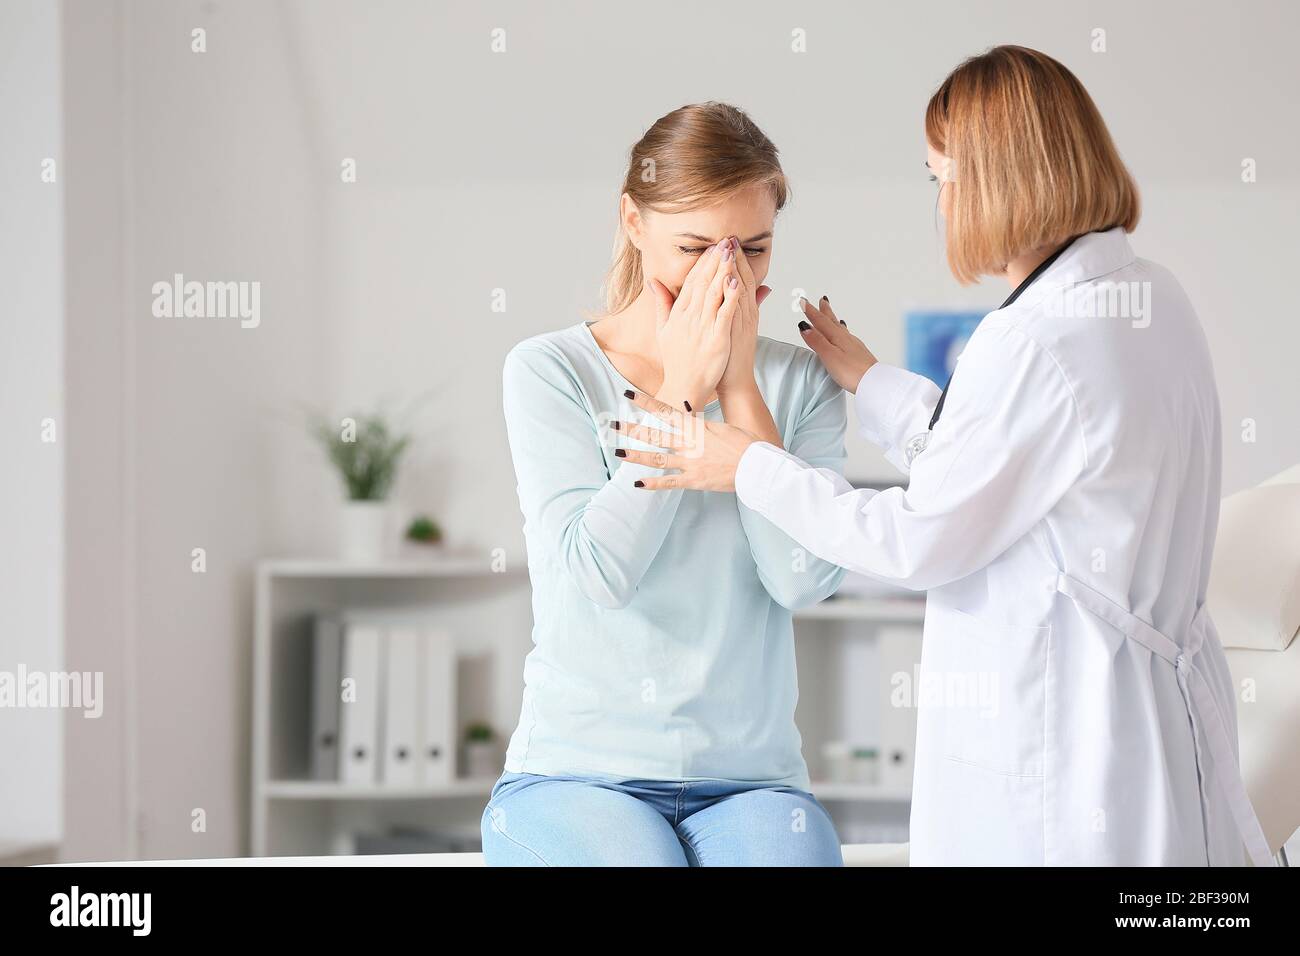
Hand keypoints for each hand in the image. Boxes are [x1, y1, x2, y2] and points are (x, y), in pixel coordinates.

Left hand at [613, 390, 757, 492]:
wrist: (756, 466)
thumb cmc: (745, 445)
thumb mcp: (722, 427)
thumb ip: (702, 421)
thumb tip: (689, 409)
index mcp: (696, 427)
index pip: (665, 411)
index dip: (645, 403)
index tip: (628, 395)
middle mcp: (689, 443)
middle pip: (655, 434)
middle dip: (632, 430)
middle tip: (612, 425)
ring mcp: (689, 462)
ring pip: (657, 458)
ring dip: (636, 456)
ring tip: (619, 453)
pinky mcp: (693, 480)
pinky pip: (669, 482)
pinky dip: (653, 484)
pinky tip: (637, 484)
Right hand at [647, 239, 741, 409]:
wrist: (684, 388)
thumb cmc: (677, 361)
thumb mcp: (663, 330)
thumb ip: (662, 304)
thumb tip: (654, 281)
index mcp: (678, 315)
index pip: (690, 282)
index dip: (702, 263)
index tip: (712, 247)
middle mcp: (689, 319)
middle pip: (702, 283)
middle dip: (714, 260)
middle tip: (724, 241)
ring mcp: (702, 329)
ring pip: (713, 294)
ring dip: (722, 271)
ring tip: (731, 252)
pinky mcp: (716, 340)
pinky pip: (724, 314)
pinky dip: (730, 297)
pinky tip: (736, 281)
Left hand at [717, 238, 771, 393]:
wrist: (736, 382)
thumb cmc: (730, 357)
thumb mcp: (736, 328)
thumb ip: (743, 308)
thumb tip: (753, 290)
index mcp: (743, 311)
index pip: (740, 279)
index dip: (735, 260)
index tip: (727, 242)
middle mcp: (746, 313)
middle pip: (742, 279)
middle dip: (736, 258)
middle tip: (730, 237)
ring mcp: (743, 322)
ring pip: (741, 290)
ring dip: (736, 269)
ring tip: (730, 249)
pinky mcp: (738, 332)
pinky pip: (737, 309)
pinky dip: (734, 293)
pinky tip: (730, 279)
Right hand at [797, 296, 877, 392]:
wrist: (874, 382)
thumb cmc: (852, 371)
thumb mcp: (829, 356)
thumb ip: (816, 341)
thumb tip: (805, 327)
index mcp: (837, 337)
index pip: (820, 321)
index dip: (810, 311)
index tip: (803, 302)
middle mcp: (846, 338)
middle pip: (832, 321)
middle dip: (825, 310)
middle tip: (822, 300)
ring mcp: (853, 345)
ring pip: (840, 328)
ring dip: (833, 319)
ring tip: (830, 314)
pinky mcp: (858, 354)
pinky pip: (846, 337)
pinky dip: (842, 332)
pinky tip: (844, 335)